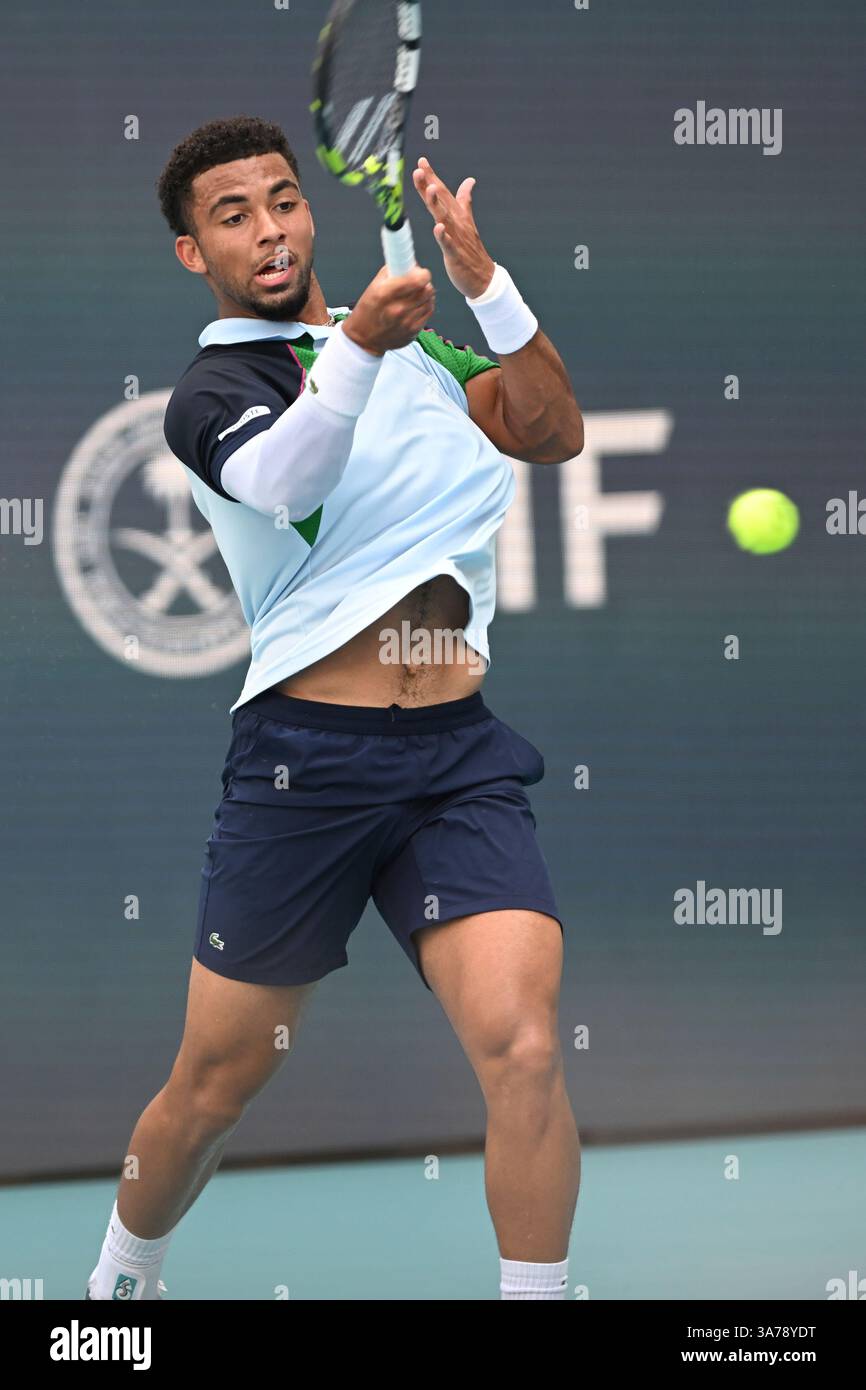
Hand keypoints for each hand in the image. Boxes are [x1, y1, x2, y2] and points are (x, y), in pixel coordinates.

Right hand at [343, 264, 435, 356]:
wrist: (364, 339)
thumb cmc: (368, 310)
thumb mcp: (373, 287)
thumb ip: (392, 271)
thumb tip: (411, 264)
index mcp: (385, 294)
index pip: (417, 280)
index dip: (423, 274)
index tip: (421, 273)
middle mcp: (397, 310)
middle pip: (427, 290)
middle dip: (424, 283)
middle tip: (418, 283)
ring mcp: (407, 323)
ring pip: (430, 300)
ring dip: (426, 295)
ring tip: (415, 295)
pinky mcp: (413, 332)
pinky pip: (429, 312)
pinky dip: (425, 306)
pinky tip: (416, 305)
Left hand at [411, 156, 495, 298]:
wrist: (484, 276)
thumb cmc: (471, 249)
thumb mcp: (466, 221)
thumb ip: (464, 200)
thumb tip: (469, 180)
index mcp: (457, 215)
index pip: (442, 192)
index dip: (431, 177)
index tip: (421, 161)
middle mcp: (457, 222)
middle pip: (441, 201)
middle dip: (430, 185)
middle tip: (419, 169)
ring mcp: (456, 238)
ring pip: (444, 218)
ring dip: (437, 204)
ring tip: (430, 189)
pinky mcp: (455, 254)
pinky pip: (448, 244)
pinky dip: (443, 236)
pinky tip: (437, 228)